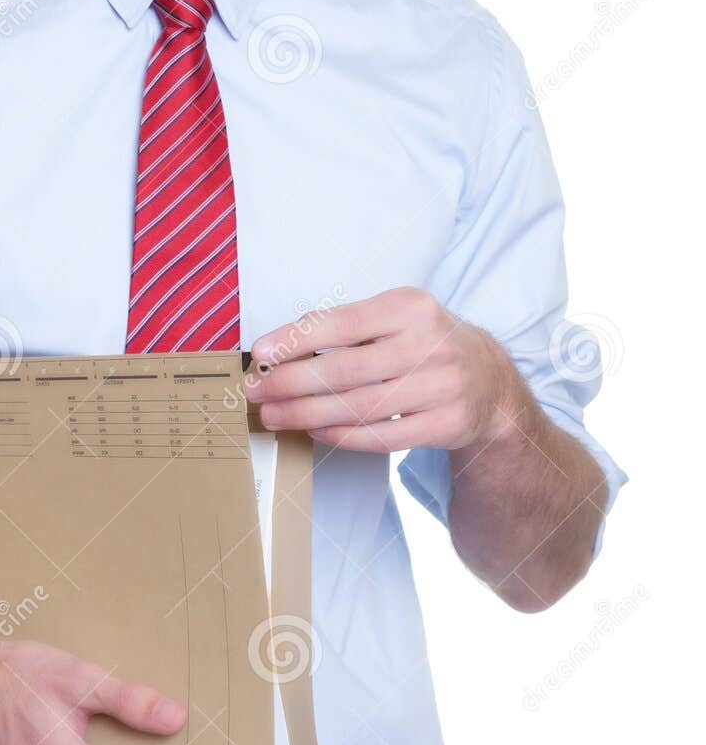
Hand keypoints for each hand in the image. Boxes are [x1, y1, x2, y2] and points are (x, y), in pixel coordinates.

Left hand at [244, 286, 525, 453]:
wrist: (488, 378)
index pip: (342, 323)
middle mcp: (429, 344)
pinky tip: (315, 431)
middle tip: (256, 392)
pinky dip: (343, 436)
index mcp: (410, 307)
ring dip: (307, 414)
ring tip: (274, 416)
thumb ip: (346, 326)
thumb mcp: (395, 317)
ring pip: (360, 407)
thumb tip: (281, 346)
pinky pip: (384, 437)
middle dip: (291, 383)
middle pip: (346, 370)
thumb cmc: (423, 343)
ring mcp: (443, 387)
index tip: (261, 353)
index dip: (297, 340)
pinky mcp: (448, 424)